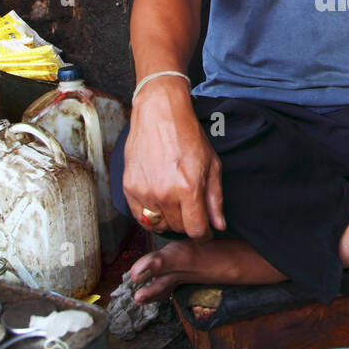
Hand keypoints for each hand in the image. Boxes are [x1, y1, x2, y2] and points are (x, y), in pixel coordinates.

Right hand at [122, 78, 224, 238]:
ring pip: (159, 224)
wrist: (159, 114)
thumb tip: (219, 225)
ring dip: (170, 219)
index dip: (204, 234)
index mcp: (188, 189)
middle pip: (178, 229)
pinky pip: (140, 216)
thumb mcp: (212, 165)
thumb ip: (215, 199)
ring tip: (175, 202)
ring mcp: (144, 192)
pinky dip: (151, 214)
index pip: (196, 231)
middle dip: (188, 223)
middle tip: (191, 209)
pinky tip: (159, 200)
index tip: (205, 230)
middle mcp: (164, 194)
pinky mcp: (129, 188)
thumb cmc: (188, 136)